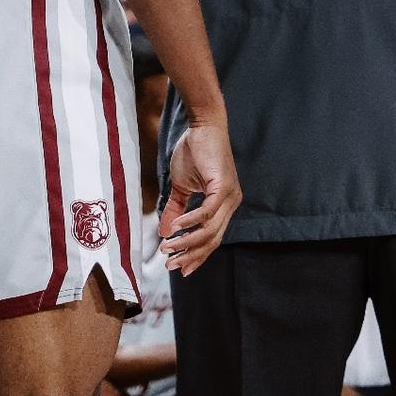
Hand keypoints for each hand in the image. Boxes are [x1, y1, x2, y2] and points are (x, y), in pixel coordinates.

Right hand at [158, 119, 240, 276]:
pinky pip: (207, 212)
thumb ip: (175, 210)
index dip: (196, 256)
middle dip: (189, 255)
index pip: (212, 239)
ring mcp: (230, 196)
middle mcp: (231, 203)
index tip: (179, 269)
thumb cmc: (194, 152)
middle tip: (169, 265)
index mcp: (223, 205)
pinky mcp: (223, 186)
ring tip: (167, 247)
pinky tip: (175, 227)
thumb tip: (164, 232)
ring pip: (209, 230)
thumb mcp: (181, 186)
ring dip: (186, 242)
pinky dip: (190, 222)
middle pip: (212, 240)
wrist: (202, 125)